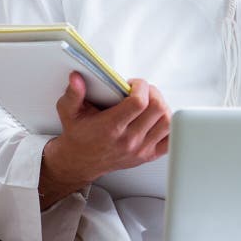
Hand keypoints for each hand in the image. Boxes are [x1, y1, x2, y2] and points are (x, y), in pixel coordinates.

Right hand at [39, 72, 170, 208]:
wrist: (80, 162)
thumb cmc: (78, 135)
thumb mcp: (69, 112)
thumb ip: (73, 94)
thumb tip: (77, 78)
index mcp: (111, 128)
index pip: (139, 102)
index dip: (140, 87)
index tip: (132, 83)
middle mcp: (128, 140)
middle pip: (157, 109)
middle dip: (153, 92)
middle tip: (142, 90)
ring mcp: (140, 150)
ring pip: (167, 122)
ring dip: (162, 107)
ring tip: (149, 102)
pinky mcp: (148, 156)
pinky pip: (170, 140)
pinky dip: (169, 126)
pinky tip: (157, 118)